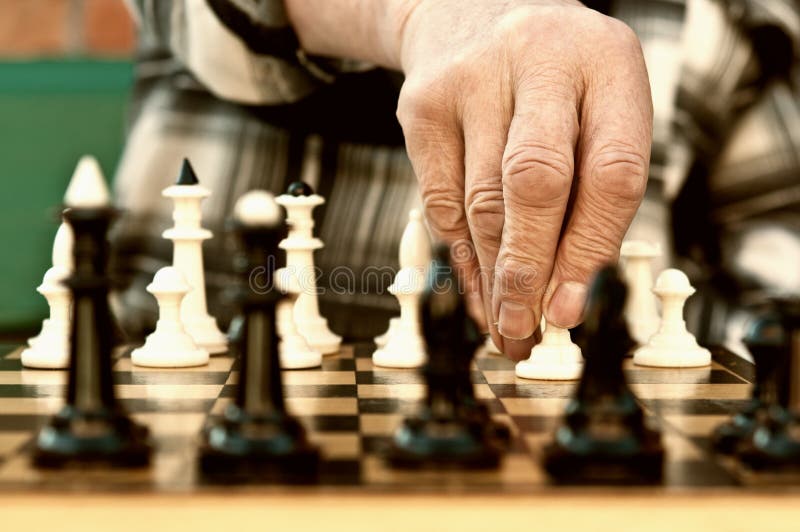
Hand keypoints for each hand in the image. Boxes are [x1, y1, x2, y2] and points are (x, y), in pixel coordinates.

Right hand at [395, 0, 651, 358]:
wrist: (470, 13)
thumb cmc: (553, 81)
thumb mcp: (597, 110)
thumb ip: (596, 191)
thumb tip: (564, 296)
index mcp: (607, 64)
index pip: (611, 172)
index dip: (589, 252)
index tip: (570, 310)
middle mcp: (539, 62)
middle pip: (535, 184)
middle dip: (528, 271)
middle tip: (525, 330)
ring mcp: (472, 80)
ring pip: (480, 202)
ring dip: (491, 276)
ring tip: (504, 323)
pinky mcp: (423, 105)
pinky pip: (440, 200)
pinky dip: (459, 255)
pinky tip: (475, 287)